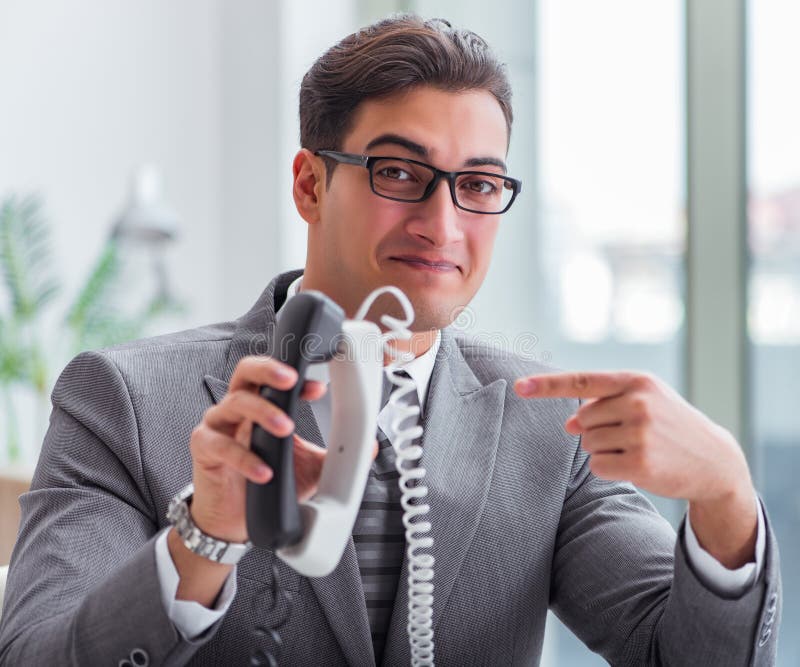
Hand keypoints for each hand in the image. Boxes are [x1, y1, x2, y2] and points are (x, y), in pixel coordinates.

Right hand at [188, 355, 330, 543]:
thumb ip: (333, 453)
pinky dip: (244, 458)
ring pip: (234, 403)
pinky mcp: (204, 450)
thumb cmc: (265, 482)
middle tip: (291, 380)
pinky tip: (264, 471)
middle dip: (269, 370)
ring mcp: (218, 426)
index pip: (275, 375)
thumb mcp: (307, 466)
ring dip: (263, 413)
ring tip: (285, 428)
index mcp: (262, 404)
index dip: (295, 373)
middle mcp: (238, 409)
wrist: (233, 518)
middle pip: (246, 372)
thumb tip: (368, 449)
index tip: (319, 387)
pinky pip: (221, 446)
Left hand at [514, 370, 757, 566]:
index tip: (519, 387)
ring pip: (588, 444)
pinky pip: (598, 467)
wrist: (714, 460)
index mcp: (637, 381)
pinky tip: (637, 465)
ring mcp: (640, 433)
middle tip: (630, 435)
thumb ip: (604, 404)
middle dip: (595, 430)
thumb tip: (568, 424)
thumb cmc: (670, 426)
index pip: (582, 380)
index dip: (547, 385)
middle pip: (581, 419)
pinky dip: (610, 469)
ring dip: (604, 450)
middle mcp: (639, 403)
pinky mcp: (640, 463)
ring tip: (638, 448)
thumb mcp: (645, 402)